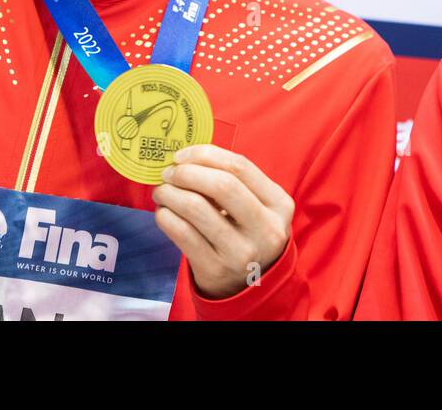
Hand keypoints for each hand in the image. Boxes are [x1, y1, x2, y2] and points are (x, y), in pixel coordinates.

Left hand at [151, 144, 294, 299]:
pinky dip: (165, 217)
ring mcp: (240, 253)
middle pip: (222, 185)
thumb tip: (188, 158)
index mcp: (279, 205)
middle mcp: (266, 229)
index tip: (182, 155)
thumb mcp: (258, 207)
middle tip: (168, 173)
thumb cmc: (248, 233)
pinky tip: (163, 213)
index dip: (206, 155)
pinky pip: (182, 233)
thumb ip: (234, 182)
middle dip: (187, 173)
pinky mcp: (215, 269)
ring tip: (162, 192)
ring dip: (170, 194)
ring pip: (196, 208)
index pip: (240, 167)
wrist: (250, 285)